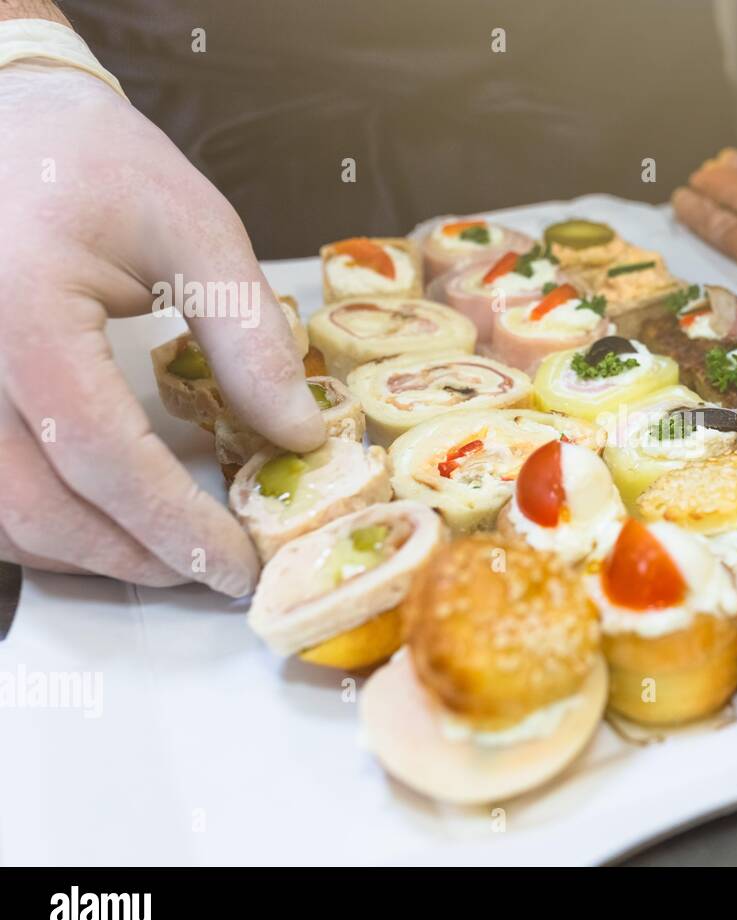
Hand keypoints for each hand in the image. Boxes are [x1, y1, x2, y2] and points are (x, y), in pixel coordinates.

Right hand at [0, 64, 323, 595]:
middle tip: (216, 572)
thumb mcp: (195, 230)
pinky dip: (42, 525)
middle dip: (134, 558)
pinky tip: (106, 526)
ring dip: (85, 555)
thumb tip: (299, 435)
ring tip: (173, 556)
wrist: (9, 121)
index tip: (237, 563)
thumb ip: (247, 337)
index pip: (101, 456)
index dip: (174, 523)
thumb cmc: (97, 162)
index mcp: (22, 316)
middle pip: (36, 506)